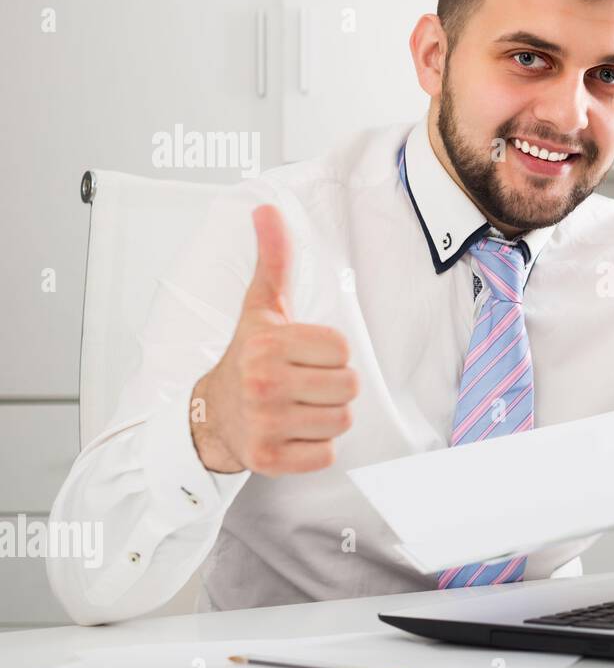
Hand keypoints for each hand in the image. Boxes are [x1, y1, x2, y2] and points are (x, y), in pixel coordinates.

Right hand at [189, 205, 358, 475]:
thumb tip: (267, 209)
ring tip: (297, 407)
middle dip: (332, 386)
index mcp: (268, 345)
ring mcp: (265, 424)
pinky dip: (314, 448)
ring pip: (341, 420)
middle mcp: (264, 384)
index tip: (303, 356)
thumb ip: (273, 261)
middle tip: (302, 384)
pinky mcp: (269, 459)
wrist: (211, 415)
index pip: (343, 350)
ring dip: (325, 416)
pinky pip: (326, 454)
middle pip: (349, 387)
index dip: (329, 354)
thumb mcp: (261, 308)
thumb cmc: (247, 357)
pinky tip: (291, 432)